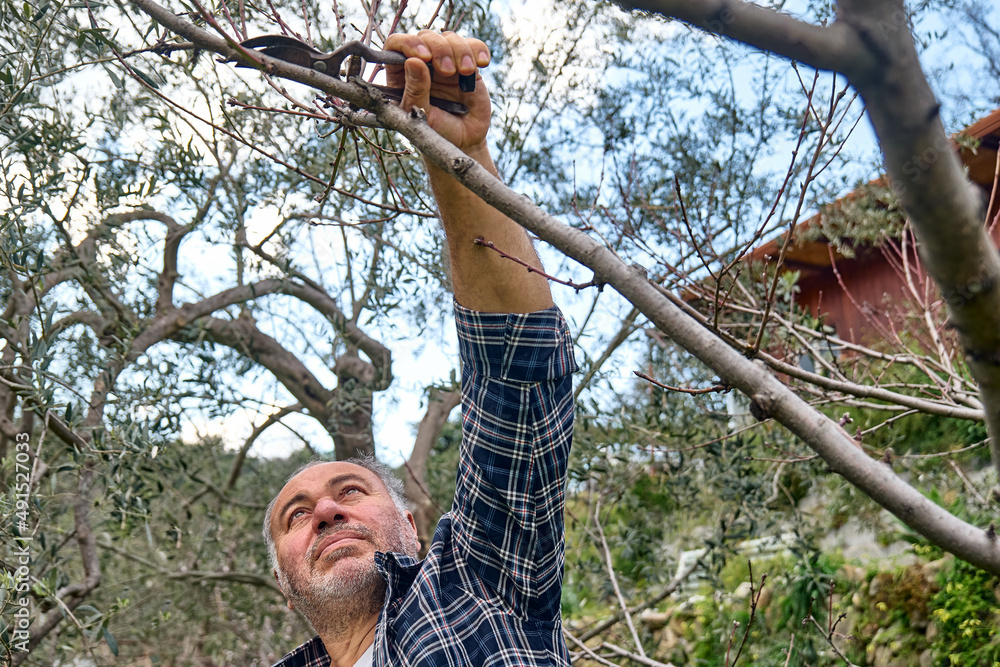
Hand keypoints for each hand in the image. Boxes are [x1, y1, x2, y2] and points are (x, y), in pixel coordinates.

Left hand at [383, 31, 491, 152]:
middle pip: (426, 37)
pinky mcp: (467, 64)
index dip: (408, 43)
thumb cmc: (435, 130)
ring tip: (465, 73)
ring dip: (459, 51)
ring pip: (450, 38)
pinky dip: (478, 50)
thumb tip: (413, 61)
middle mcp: (422, 63)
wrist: (462, 141)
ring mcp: (445, 61)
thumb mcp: (421, 113)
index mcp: (402, 73)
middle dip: (439, 49)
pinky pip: (473, 46)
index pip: (396, 44)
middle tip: (447, 71)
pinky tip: (481, 64)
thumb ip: (416, 89)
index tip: (423, 57)